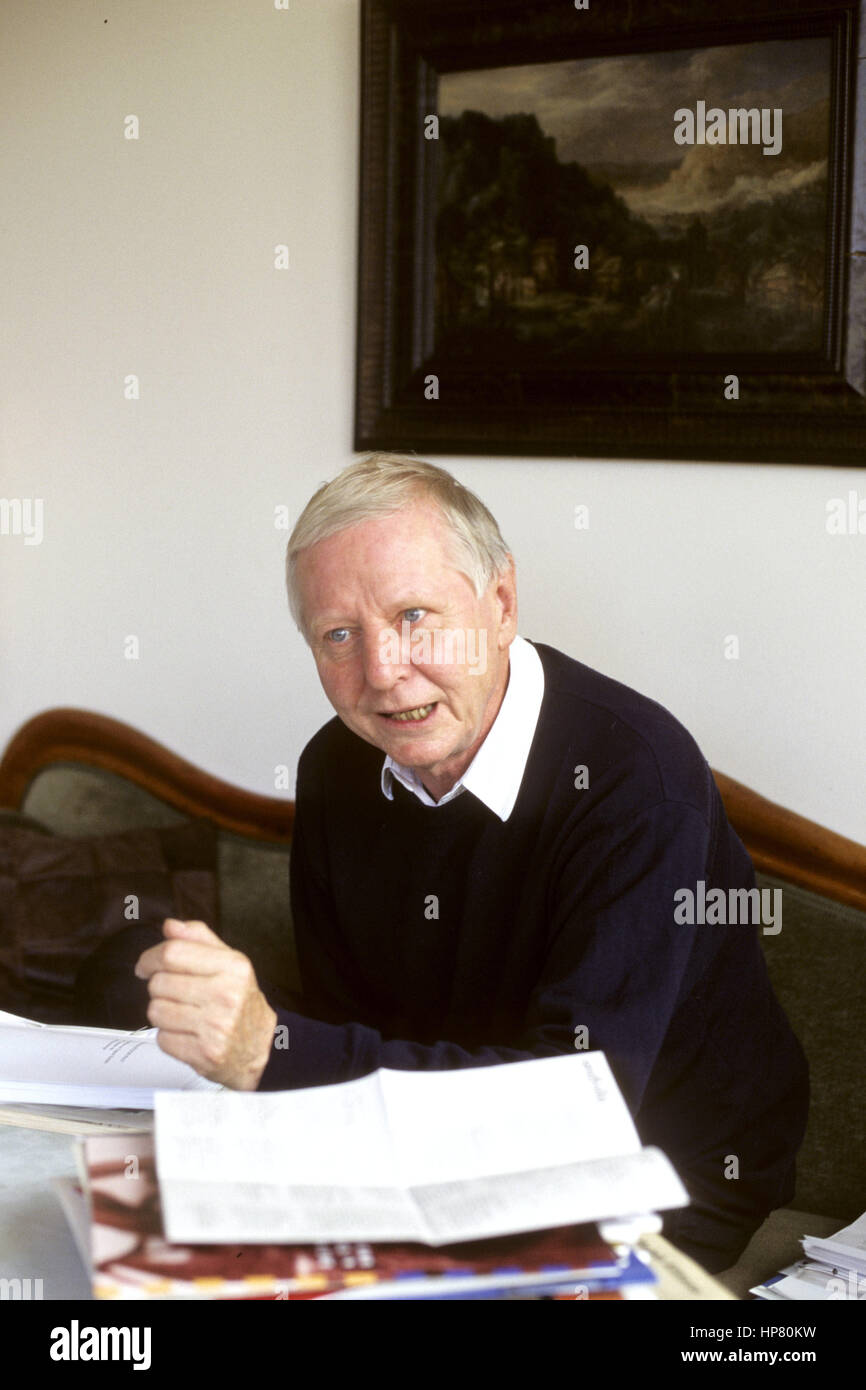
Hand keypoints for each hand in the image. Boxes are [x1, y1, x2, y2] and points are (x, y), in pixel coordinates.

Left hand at [134, 918, 276, 1089]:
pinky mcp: (205, 1053)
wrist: (264, 1046)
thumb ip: (199, 940)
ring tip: (183, 1014)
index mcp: (233, 967)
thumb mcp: (229, 963)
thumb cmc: (242, 1002)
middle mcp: (226, 995)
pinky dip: (169, 1036)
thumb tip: (171, 926)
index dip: (150, 958)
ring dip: (162, 1013)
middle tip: (175, 993)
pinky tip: (188, 1033)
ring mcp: (216, 1026)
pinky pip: (162, 1039)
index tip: (145, 966)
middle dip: (159, 988)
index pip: (173, 953)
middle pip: (159, 983)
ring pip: (156, 1011)